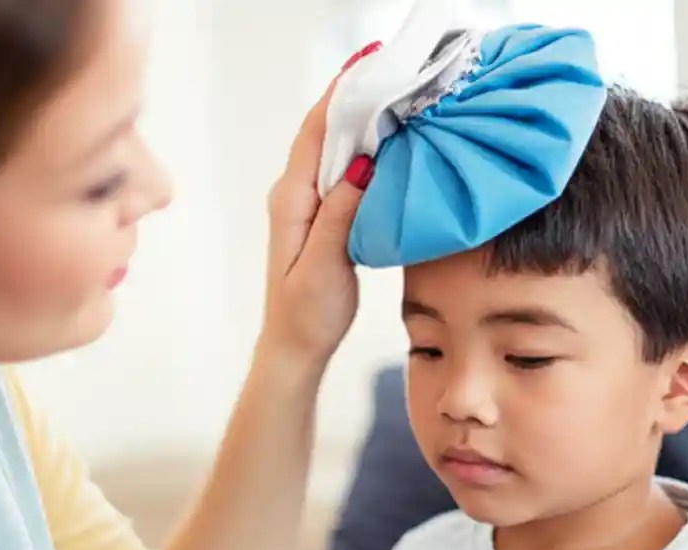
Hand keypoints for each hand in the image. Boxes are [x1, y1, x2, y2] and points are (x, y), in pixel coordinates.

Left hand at [259, 43, 380, 367]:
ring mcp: (306, 203)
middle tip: (393, 69)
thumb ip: (341, 212)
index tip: (367, 64)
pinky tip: (388, 144)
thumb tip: (360, 162)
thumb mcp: (326, 264)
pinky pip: (342, 171)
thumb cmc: (307, 314)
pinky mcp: (321, 216)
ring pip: (334, 150)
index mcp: (291, 199)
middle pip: (323, 131)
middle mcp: (294, 193)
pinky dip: (364, 152)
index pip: (314, 131)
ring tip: (396, 95)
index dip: (339, 94)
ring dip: (361, 122)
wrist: (294, 347)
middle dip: (354, 97)